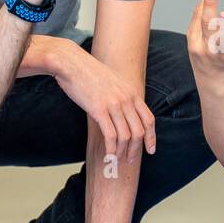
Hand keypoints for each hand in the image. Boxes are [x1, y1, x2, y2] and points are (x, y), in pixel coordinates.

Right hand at [54, 45, 155, 162]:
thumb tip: (123, 111)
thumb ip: (122, 95)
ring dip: (123, 151)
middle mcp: (126, 99)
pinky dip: (111, 148)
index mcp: (132, 92)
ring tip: (117, 160)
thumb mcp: (113, 81)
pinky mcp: (99, 109)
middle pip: (139, 131)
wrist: (71, 63)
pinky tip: (108, 154)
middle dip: (137, 149)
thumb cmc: (88, 72)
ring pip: (126, 135)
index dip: (151, 137)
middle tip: (131, 160)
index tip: (150, 150)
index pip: (149, 119)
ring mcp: (114, 104)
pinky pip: (111, 134)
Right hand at [187, 0, 223, 92]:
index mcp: (194, 41)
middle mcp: (205, 47)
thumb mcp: (195, 41)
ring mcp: (220, 54)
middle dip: (208, 7)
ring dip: (222, 27)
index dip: (203, 6)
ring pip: (220, 39)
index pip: (197, 21)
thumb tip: (203, 0)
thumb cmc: (205, 58)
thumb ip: (197, 21)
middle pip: (206, 25)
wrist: (215, 85)